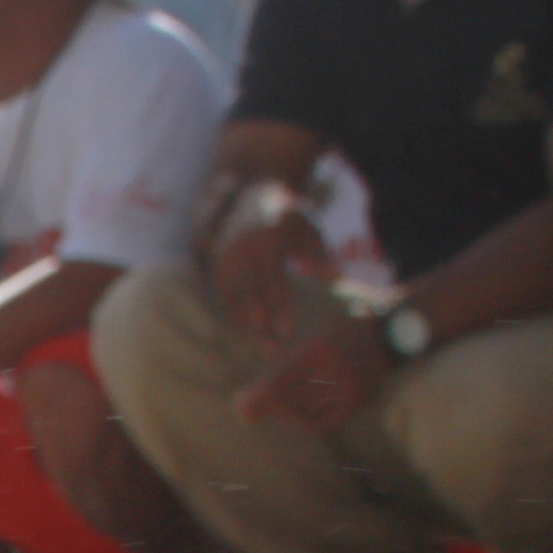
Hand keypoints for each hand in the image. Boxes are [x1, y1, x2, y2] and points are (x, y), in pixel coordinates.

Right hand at [205, 199, 333, 340]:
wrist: (255, 198)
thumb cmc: (292, 221)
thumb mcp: (310, 233)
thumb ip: (319, 258)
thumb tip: (334, 282)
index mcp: (267, 241)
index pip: (272, 281)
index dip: (279, 308)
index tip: (288, 333)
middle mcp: (242, 252)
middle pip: (250, 297)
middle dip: (261, 327)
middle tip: (275, 354)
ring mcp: (226, 260)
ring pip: (234, 302)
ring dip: (249, 329)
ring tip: (267, 352)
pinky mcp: (218, 269)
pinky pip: (227, 300)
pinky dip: (239, 318)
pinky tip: (254, 337)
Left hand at [236, 314, 389, 433]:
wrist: (389, 335)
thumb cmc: (342, 327)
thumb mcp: (311, 330)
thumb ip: (283, 349)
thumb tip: (254, 376)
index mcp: (319, 347)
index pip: (280, 380)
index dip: (259, 395)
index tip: (241, 402)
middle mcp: (335, 371)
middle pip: (289, 400)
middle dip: (265, 407)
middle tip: (246, 410)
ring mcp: (348, 390)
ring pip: (304, 414)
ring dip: (283, 414)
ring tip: (271, 408)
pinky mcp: (357, 403)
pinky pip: (322, 423)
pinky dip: (304, 421)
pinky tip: (294, 414)